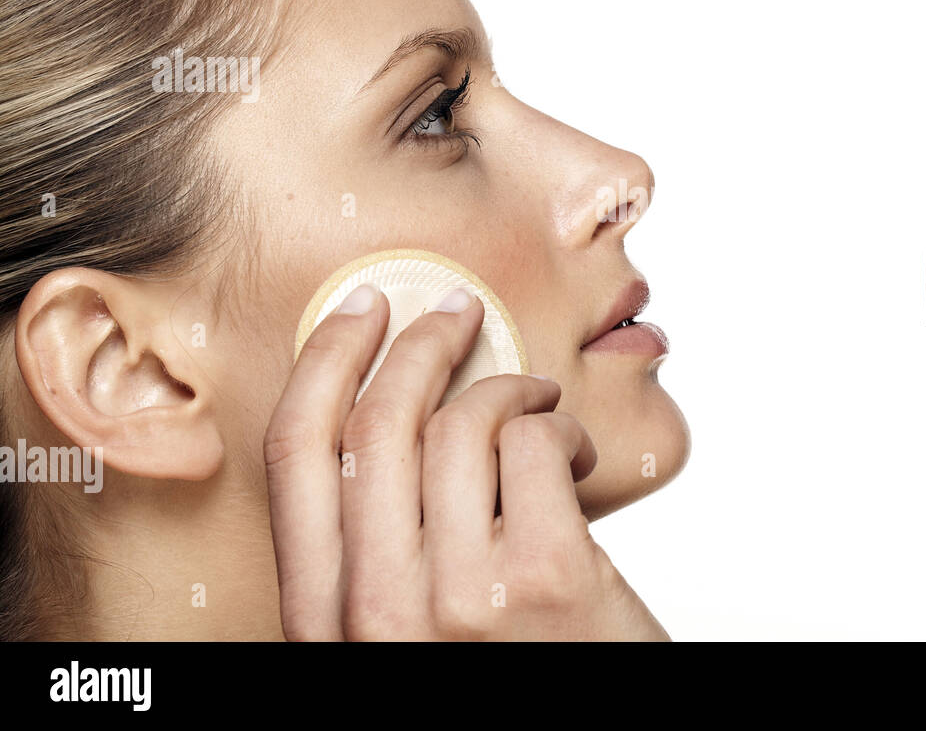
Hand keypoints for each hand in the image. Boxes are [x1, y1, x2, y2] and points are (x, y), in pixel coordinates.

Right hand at [264, 285, 668, 640]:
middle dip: (419, 345)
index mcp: (326, 620)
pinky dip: (558, 423)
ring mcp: (459, 599)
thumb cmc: (504, 670)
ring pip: (460, 422)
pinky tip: (572, 451)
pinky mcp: (544, 576)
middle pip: (376, 424)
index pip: (296, 457)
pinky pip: (533, 441)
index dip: (326, 364)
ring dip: (507, 386)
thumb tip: (397, 408)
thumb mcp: (407, 628)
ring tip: (536, 403)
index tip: (361, 312)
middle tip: (455, 313)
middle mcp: (377, 614)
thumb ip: (381, 544)